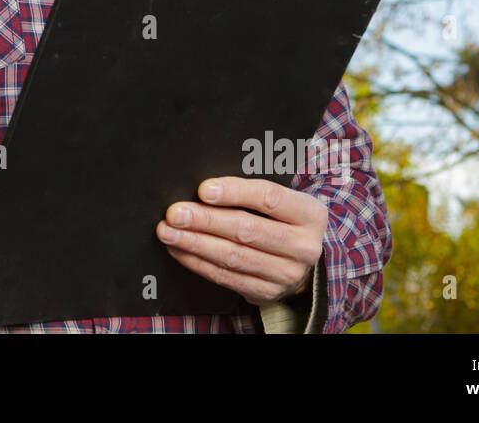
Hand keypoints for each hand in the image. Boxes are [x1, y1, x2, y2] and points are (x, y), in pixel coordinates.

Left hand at [156, 177, 326, 305]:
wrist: (303, 261)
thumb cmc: (284, 220)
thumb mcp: (284, 202)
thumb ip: (253, 192)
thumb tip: (205, 187)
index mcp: (310, 214)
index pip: (269, 198)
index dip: (234, 192)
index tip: (203, 189)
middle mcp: (303, 246)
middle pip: (247, 230)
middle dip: (206, 220)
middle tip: (175, 213)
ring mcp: (287, 274)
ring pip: (233, 256)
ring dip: (195, 243)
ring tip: (169, 231)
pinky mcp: (267, 292)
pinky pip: (226, 277)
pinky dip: (198, 262)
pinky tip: (180, 249)